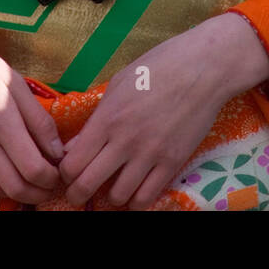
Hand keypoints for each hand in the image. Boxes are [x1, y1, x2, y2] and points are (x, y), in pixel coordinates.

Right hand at [0, 32, 64, 203]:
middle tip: (47, 187)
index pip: (33, 168)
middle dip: (37, 193)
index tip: (58, 175)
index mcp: (2, 119)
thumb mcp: (15, 81)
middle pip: (15, 187)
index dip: (51, 180)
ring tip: (23, 182)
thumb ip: (38, 119)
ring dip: (12, 194)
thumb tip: (57, 152)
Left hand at [59, 12, 268, 208]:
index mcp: (107, 117)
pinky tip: (135, 191)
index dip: (65, 173)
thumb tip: (75, 146)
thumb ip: (96, 117)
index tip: (69, 171)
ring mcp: (150, 154)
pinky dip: (136, 201)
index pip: (71, 163)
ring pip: (117, 197)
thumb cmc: (158, 67)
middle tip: (79, 193)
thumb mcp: (119, 83)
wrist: (203, 68)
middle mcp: (124, 140)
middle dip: (77, 194)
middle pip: (86, 185)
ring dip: (110, 196)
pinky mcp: (173, 163)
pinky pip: (147, 198)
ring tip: (113, 186)